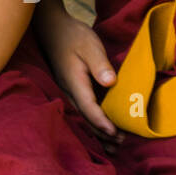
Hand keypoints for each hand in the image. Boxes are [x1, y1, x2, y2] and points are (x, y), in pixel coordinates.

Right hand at [39, 7, 117, 136]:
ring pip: (84, 116)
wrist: (53, 29)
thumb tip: (110, 82)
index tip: (115, 133)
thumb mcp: (90, 45)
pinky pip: (83, 110)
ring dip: (98, 131)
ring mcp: (69, 91)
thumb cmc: (73, 36)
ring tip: (114, 145)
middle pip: (86, 118)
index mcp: (74, 82)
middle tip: (121, 143)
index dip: (102, 121)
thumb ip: (100, 64)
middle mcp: (70, 91)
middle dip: (102, 133)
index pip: (88, 107)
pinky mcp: (72, 89)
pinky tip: (103, 129)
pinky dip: (94, 122)